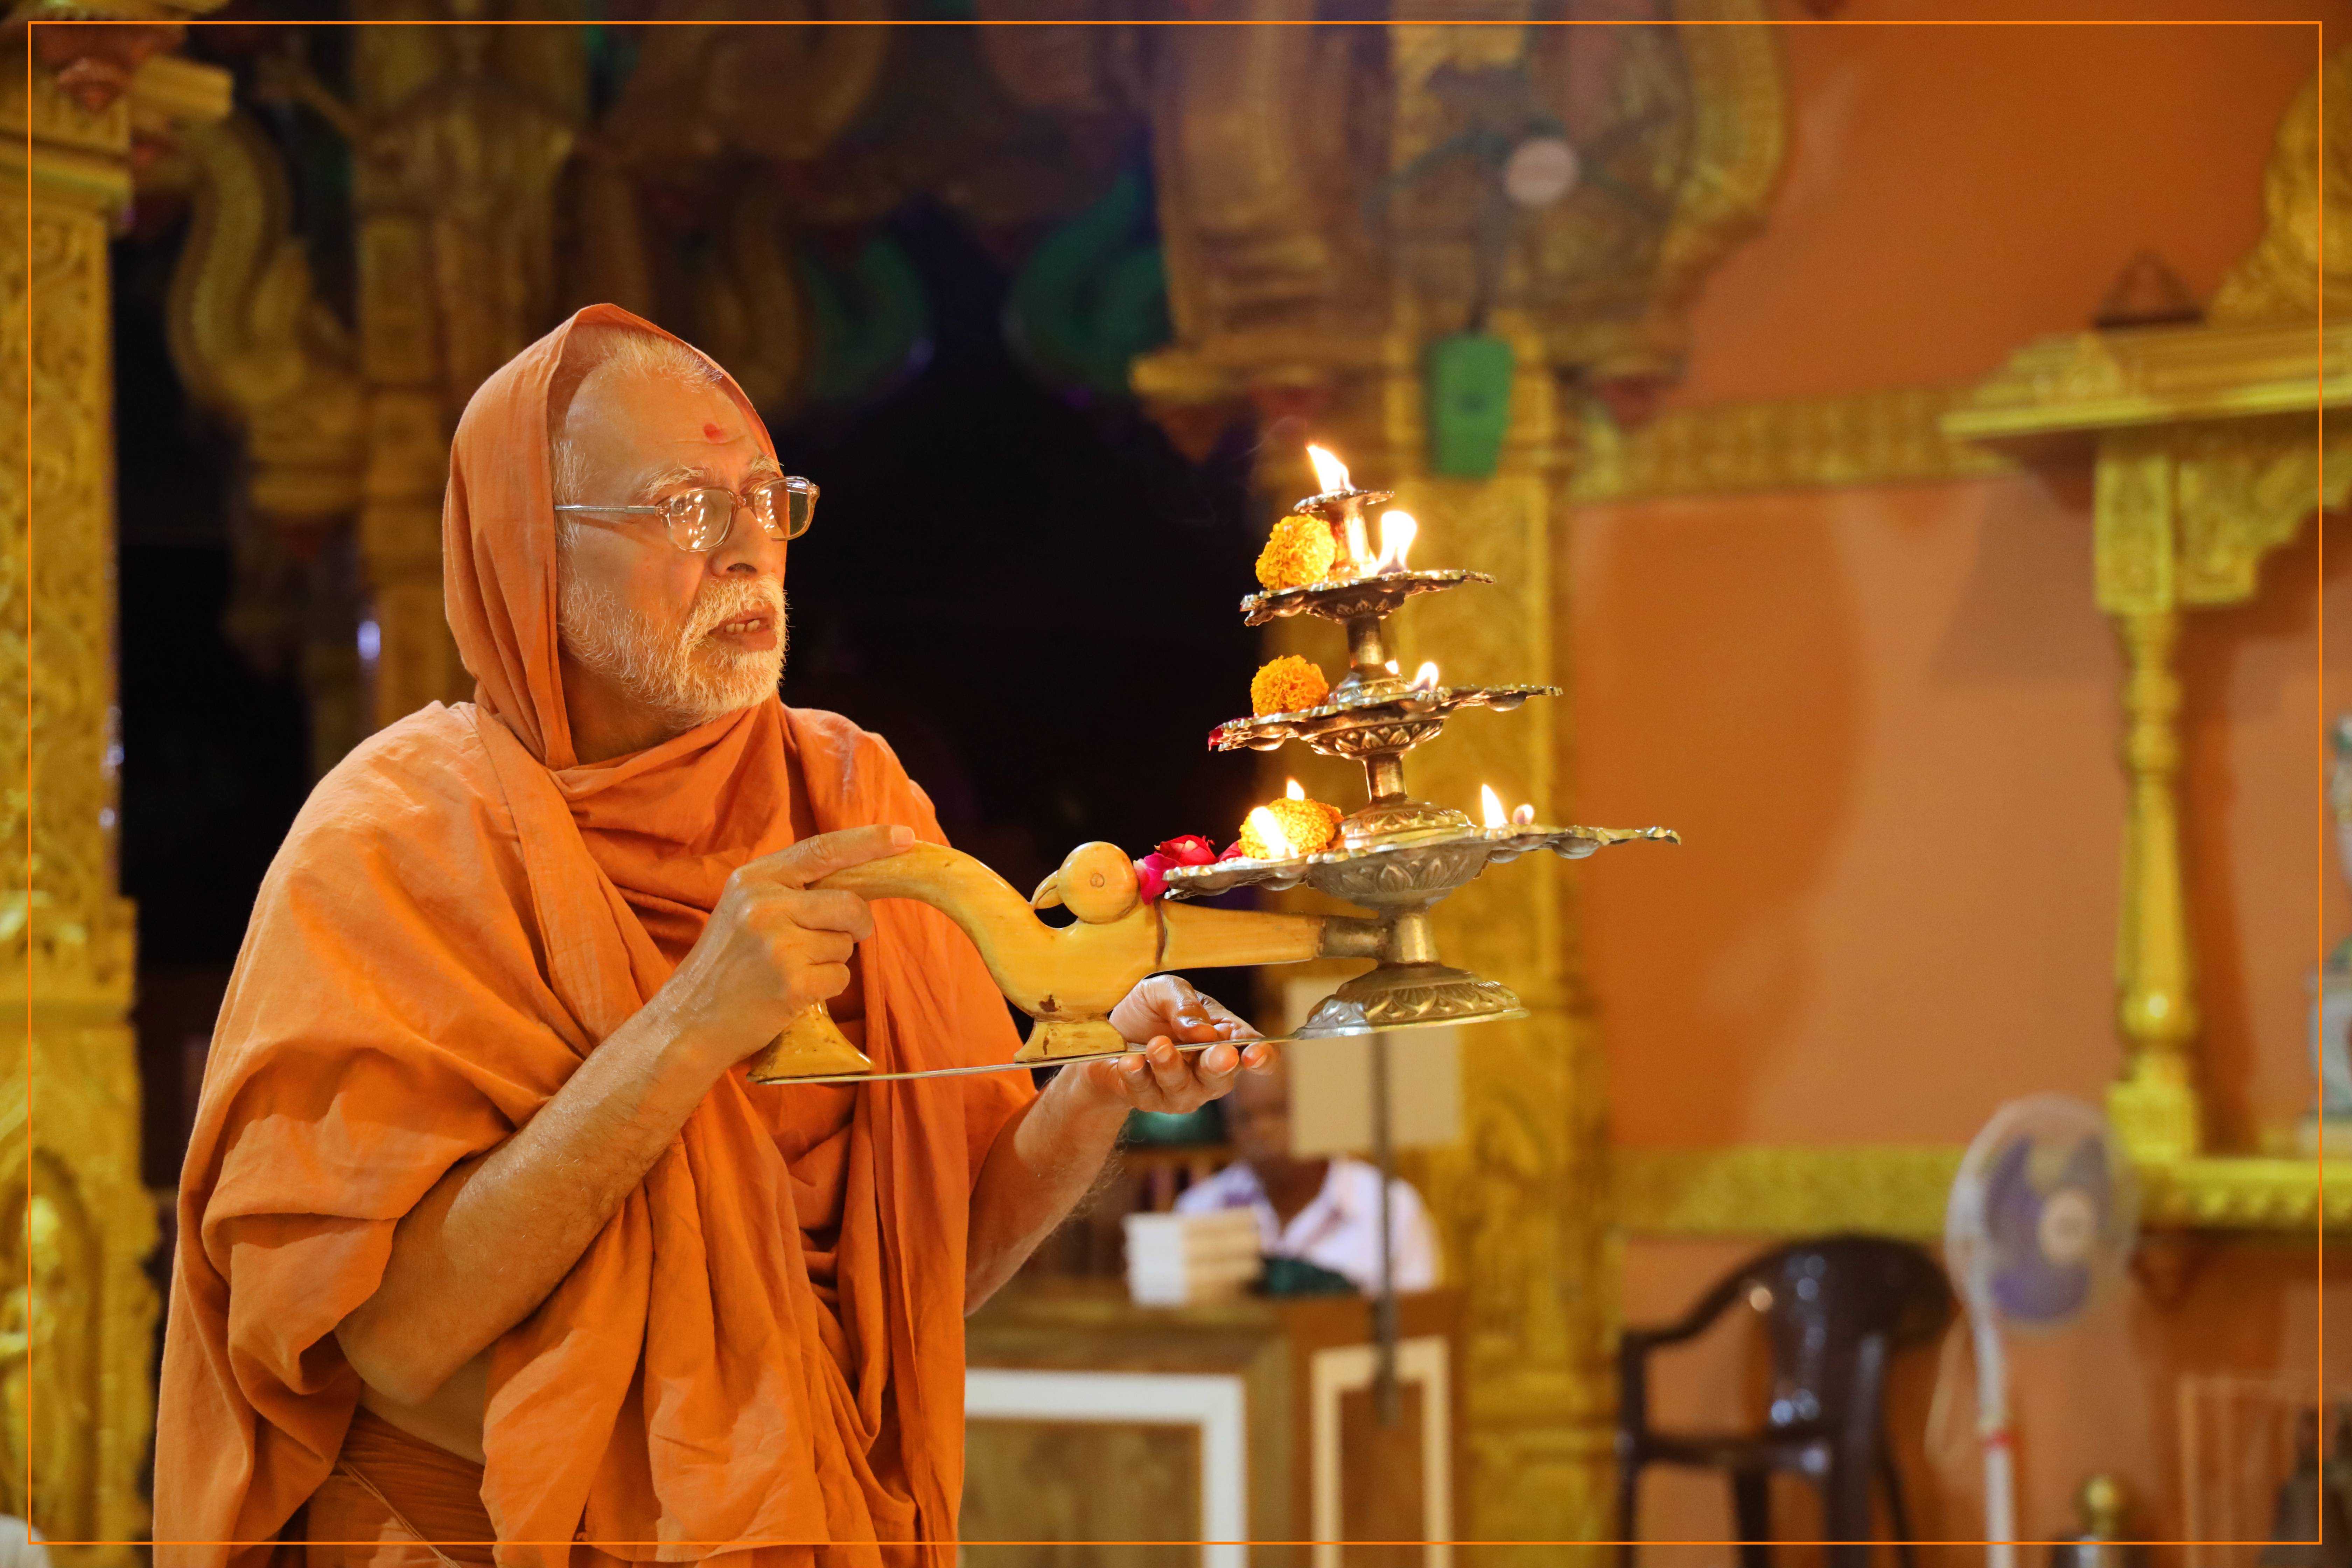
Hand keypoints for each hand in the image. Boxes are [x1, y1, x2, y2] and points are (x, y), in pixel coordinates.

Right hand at [661, 823, 912, 1063]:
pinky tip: (793, 992)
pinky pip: (841, 977)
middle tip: (823, 942)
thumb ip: (793, 889)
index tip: (905, 837)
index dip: (869, 843)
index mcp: (755, 879)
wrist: (689, 1021)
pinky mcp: (791, 982)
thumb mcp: (747, 909)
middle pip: (850, 902)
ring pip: (847, 943)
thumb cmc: (728, 964)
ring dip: (831, 959)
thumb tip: (858, 880)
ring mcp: (778, 944)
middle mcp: (765, 904)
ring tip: (791, 969)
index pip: (823, 850)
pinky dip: (826, 987)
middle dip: (854, 924)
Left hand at [1073, 975, 1273, 1113]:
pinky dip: (1137, 1074)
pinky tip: (1129, 1061)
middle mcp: (1208, 1072)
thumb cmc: (1148, 1012)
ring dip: (1171, 1066)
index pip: (1256, 1054)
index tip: (1254, 1053)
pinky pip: (1145, 1091)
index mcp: (1224, 1040)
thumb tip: (1202, 1030)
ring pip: (1183, 1087)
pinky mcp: (1148, 1099)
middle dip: (1219, 1064)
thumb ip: (1184, 1003)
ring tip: (1157, 1045)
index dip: (1261, 1057)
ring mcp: (1180, 1092)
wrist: (1104, 1035)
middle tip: (1218, 1053)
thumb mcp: (1164, 990)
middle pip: (1222, 1076)